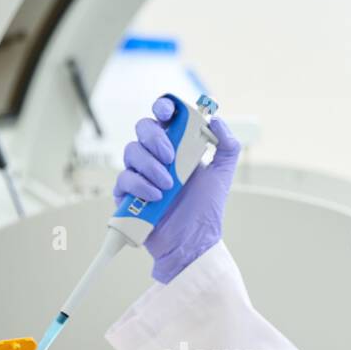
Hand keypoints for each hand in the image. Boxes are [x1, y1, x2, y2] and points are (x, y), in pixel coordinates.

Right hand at [113, 96, 240, 283]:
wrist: (192, 242)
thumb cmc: (204, 211)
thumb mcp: (222, 176)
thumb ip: (227, 147)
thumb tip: (217, 120)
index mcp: (177, 146)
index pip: (164, 116)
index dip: (163, 107)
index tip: (168, 113)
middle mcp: (156, 156)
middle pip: (142, 128)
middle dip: (155, 138)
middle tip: (170, 157)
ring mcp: (140, 174)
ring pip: (131, 152)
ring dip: (150, 165)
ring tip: (169, 186)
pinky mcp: (127, 194)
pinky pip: (123, 179)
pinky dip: (140, 185)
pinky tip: (156, 196)